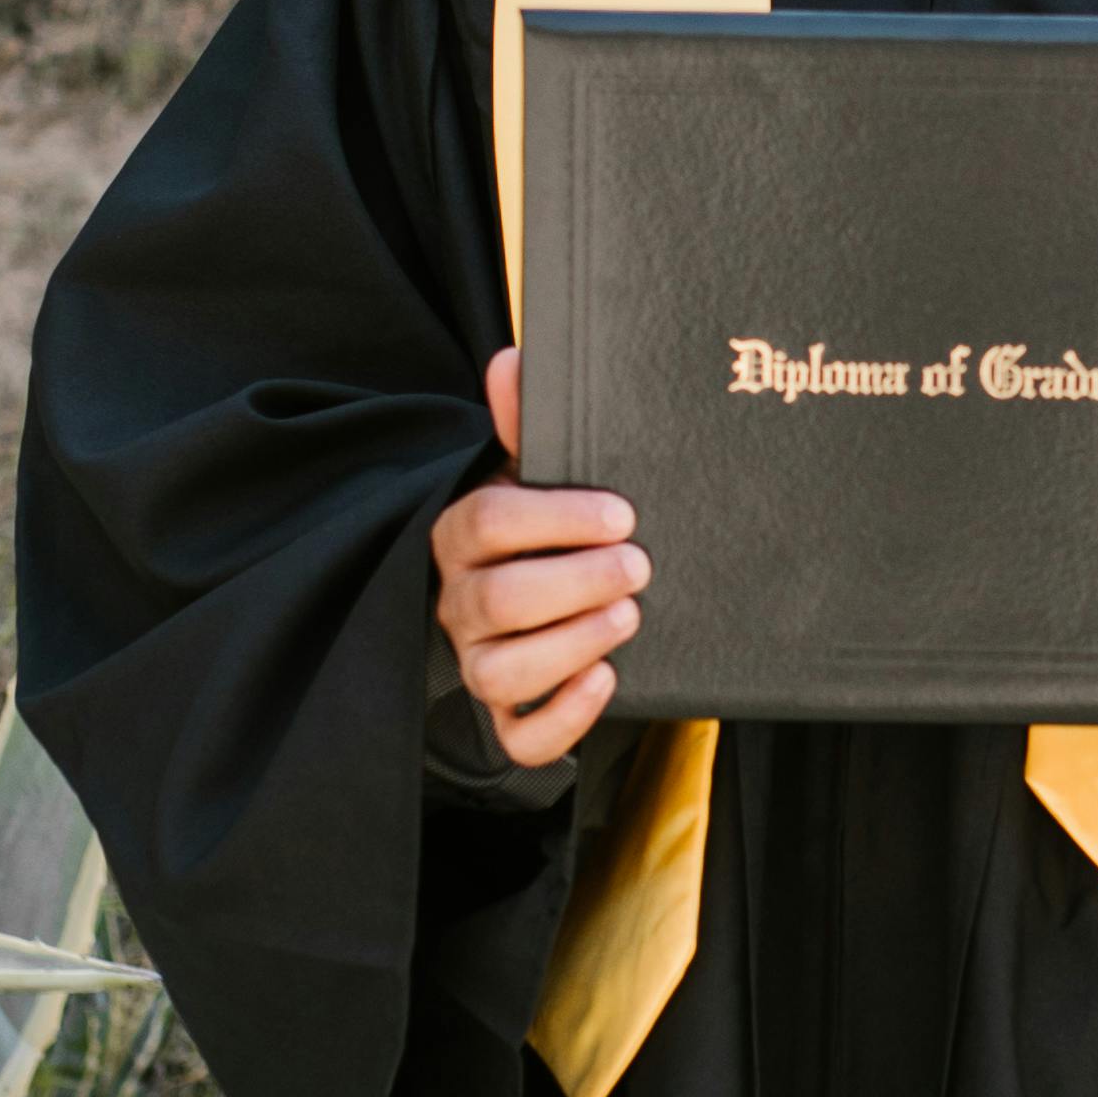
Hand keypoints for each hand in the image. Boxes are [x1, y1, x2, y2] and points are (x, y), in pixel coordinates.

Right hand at [433, 346, 648, 771]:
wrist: (549, 590)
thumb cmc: (543, 526)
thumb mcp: (533, 473)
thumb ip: (523, 423)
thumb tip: (513, 359)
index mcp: (461, 533)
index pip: (487, 522)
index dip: (556, 519)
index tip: (623, 513)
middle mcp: (458, 601)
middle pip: (499, 599)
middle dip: (576, 583)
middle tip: (639, 566)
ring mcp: (478, 661)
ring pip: (502, 672)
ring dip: (573, 644)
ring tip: (629, 615)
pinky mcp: (506, 716)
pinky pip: (521, 737)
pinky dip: (564, 716)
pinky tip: (606, 680)